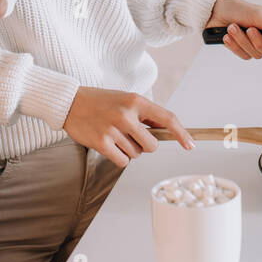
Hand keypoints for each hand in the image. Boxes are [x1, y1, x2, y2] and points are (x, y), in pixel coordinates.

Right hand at [63, 87, 194, 167]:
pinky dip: (118, 157)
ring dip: (128, 150)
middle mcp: (126, 114)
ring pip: (136, 154)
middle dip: (145, 146)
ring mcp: (113, 129)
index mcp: (136, 101)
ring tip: (113, 134)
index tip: (191, 145)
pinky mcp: (101, 142)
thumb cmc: (102, 102)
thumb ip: (145, 115)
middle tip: (131, 136)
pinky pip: (123, 161)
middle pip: (152, 146)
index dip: (182, 134)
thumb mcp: (125, 100)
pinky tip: (107, 144)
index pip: (167, 118)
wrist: (70, 102)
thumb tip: (167, 132)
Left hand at [206, 0, 261, 60]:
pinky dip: (235, 46)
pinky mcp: (244, 48)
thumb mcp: (259, 16)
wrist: (215, 10)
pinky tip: (228, 36)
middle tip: (249, 29)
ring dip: (242, 41)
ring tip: (233, 27)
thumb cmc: (239, 8)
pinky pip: (244, 55)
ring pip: (257, 55)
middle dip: (259, 42)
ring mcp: (257, 43)